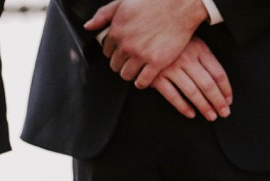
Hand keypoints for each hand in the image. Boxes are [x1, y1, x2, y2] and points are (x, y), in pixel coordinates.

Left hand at [88, 0, 209, 89]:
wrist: (181, 3)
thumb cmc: (154, 1)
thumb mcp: (124, 2)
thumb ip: (104, 14)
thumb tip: (88, 26)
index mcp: (116, 31)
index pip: (107, 50)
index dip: (115, 51)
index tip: (123, 50)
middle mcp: (126, 44)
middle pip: (115, 64)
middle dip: (121, 62)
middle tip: (131, 59)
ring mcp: (141, 55)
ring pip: (126, 75)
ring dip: (130, 73)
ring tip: (138, 68)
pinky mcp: (156, 62)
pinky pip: (142, 82)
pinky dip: (142, 82)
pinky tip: (145, 77)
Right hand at [151, 37, 231, 120]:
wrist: (147, 37)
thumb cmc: (173, 42)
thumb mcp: (193, 43)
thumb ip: (205, 58)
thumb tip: (220, 82)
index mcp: (199, 49)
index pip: (218, 73)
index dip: (225, 89)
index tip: (228, 100)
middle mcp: (187, 59)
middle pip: (208, 84)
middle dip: (217, 101)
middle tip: (224, 112)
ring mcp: (171, 68)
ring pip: (192, 92)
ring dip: (203, 106)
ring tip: (211, 115)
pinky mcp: (157, 77)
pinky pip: (172, 95)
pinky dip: (182, 106)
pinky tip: (191, 113)